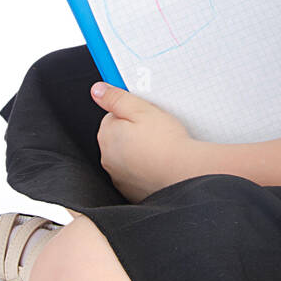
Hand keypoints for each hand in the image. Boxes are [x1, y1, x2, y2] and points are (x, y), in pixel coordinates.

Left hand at [91, 82, 193, 202]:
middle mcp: (107, 157)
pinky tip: (158, 163)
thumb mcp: (141, 109)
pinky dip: (144, 168)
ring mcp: (118, 175)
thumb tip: (97, 90)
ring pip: (126, 155)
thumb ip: (116, 98)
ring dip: (138, 150)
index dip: (132, 114)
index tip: (146, 116)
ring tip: (159, 148)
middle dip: (134, 132)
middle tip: (155, 132)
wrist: (183, 173)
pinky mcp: (130, 189)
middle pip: (118, 136)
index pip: (113, 116)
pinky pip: (134, 173)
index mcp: (107, 134)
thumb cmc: (165, 142)